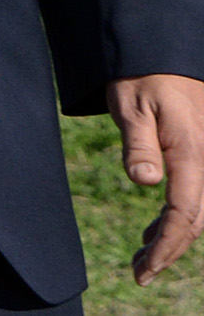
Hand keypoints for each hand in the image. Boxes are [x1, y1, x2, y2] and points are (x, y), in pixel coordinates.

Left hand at [112, 72, 203, 284]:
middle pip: (195, 220)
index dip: (167, 245)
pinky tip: (154, 232)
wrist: (159, 55)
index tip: (145, 268)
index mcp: (191, 151)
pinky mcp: (198, 157)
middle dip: (169, 249)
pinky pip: (194, 196)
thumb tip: (145, 182)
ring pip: (197, 211)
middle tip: (139, 272)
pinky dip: (175, 219)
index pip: (184, 212)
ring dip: (172, 237)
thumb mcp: (130, 105)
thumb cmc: (141, 78)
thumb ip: (138, 145)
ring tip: (141, 258)